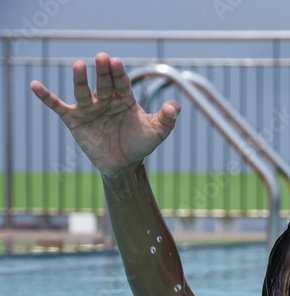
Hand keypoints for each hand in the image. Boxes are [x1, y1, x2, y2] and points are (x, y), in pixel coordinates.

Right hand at [30, 52, 179, 177]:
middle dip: (103, 72)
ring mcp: (89, 108)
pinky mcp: (74, 119)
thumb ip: (167, 119)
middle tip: (103, 57)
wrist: (124, 164)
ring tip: (78, 65)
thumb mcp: (157, 132)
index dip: (119, 73)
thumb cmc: (140, 144)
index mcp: (124, 98)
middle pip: (103, 83)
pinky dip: (46, 96)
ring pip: (83, 92)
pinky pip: (57, 106)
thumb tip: (174, 106)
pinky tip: (35, 86)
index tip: (117, 63)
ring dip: (80, 80)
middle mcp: (105, 99)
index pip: (122, 82)